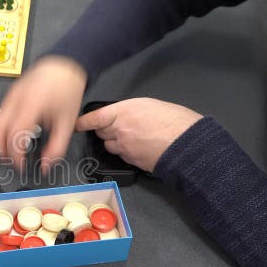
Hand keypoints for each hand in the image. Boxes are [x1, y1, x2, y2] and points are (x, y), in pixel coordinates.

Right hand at [0, 56, 86, 171]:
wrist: (65, 64)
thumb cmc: (67, 88)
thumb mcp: (67, 123)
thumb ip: (57, 147)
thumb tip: (46, 165)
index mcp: (31, 106)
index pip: (15, 135)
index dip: (15, 154)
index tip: (21, 165)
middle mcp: (16, 100)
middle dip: (2, 150)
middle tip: (12, 162)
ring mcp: (10, 96)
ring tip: (10, 152)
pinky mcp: (10, 94)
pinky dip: (2, 129)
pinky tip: (12, 136)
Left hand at [75, 98, 202, 171]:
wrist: (188, 144)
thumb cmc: (176, 121)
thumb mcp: (150, 105)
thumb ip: (131, 111)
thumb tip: (125, 116)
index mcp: (123, 112)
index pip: (94, 118)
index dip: (83, 122)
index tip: (77, 124)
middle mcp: (119, 130)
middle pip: (101, 132)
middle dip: (106, 130)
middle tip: (120, 126)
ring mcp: (124, 147)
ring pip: (110, 146)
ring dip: (115, 142)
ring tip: (134, 137)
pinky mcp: (131, 161)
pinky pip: (122, 156)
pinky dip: (126, 152)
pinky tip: (140, 147)